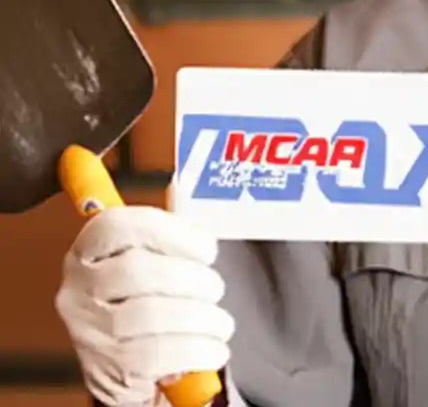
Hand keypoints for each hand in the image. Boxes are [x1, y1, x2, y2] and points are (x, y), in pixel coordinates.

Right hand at [55, 206, 233, 405]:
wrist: (130, 376)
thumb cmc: (147, 310)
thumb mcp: (148, 265)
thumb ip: (164, 232)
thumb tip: (183, 181)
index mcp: (88, 255)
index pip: (116, 226)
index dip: (171, 230)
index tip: (207, 247)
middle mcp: (79, 291)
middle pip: (139, 271)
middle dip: (194, 279)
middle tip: (215, 288)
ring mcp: (91, 332)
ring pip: (154, 313)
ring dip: (204, 317)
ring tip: (219, 323)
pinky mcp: (110, 369)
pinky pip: (163, 352)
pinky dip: (201, 348)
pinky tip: (212, 348)